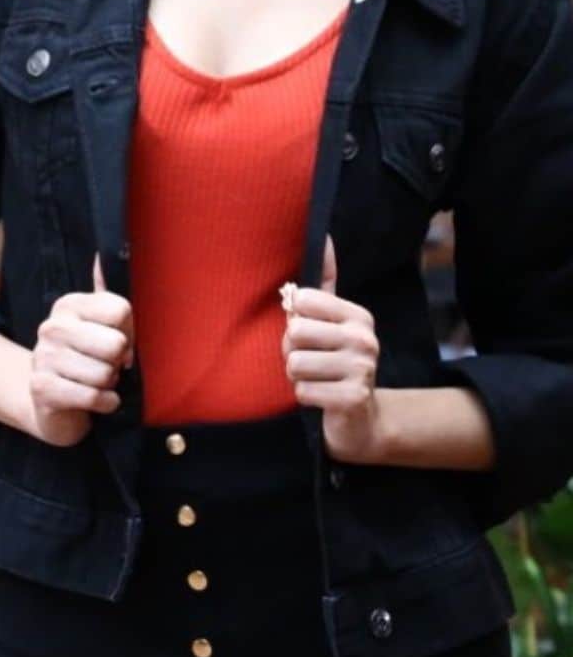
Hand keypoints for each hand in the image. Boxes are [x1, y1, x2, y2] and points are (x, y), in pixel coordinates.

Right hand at [27, 252, 135, 446]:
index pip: (121, 310)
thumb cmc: (86, 359)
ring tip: (97, 382)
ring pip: (104, 373)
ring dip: (109, 384)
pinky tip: (98, 400)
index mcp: (69, 305)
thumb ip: (105, 295)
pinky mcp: (42, 389)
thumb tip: (101, 257)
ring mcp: (43, 357)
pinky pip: (93, 396)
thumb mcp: (99, 326)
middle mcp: (52, 327)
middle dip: (119, 363)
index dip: (130, 333)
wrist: (51, 403)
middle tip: (108, 366)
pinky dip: (105, 403)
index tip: (120, 344)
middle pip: (116, 344)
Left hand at [281, 234, 385, 462]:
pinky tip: (321, 397)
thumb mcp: (333, 321)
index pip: (303, 300)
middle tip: (308, 361)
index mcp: (358, 315)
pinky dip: (304, 396)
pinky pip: (302, 391)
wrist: (360, 420)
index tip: (308, 333)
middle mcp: (365, 338)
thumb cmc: (336, 362)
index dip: (294, 320)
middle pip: (296, 332)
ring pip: (295, 364)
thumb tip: (324, 237)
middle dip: (291, 351)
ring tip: (315, 378)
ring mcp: (362, 369)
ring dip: (297, 376)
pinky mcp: (352, 398)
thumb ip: (325, 282)